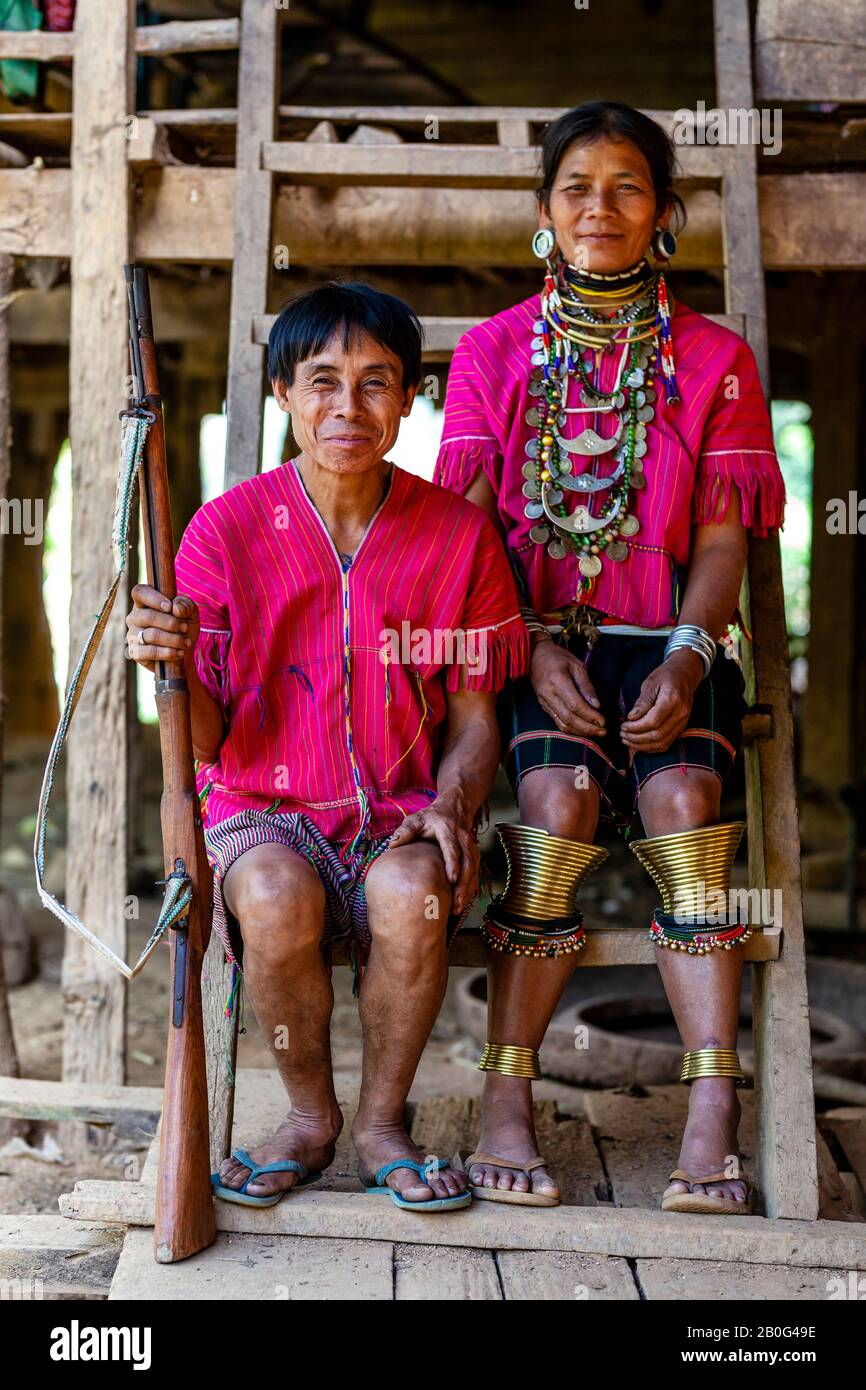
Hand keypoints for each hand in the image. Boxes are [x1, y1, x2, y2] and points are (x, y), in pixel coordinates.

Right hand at [126, 584, 198, 672]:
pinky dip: (168, 653)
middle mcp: (135, 618)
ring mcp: (133, 635)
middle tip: (184, 628)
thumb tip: (176, 608)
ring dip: (174, 639)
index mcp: (145, 603)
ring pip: (151, 635)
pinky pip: (150, 652)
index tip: (170, 607)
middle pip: (148, 616)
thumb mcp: (190, 613)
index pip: (139, 592)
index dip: (154, 598)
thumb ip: (185, 605)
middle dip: (171, 623)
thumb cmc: (184, 628)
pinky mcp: (136, 653)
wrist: (184, 653)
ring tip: (186, 642)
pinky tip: (179, 653)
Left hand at [388, 793, 479, 914]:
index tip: (451, 879)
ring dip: (468, 889)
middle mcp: (463, 839)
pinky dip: (471, 888)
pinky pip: (476, 872)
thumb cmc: (431, 817)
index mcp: (448, 830)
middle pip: (467, 863)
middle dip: (464, 883)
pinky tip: (463, 902)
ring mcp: (471, 847)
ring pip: (473, 869)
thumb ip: (405, 831)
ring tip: (458, 907)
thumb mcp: (416, 819)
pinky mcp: (474, 854)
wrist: (454, 808)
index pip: (452, 848)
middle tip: (456, 902)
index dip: (453, 863)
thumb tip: (392, 844)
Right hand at [530, 638, 605, 737]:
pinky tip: (583, 730)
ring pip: (562, 724)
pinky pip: (557, 722)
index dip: (590, 716)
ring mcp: (544, 702)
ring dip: (580, 731)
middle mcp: (548, 694)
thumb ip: (586, 686)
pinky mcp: (544, 706)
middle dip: (588, 727)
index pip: (575, 705)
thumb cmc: (558, 657)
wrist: (535, 656)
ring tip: (596, 732)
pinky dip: (571, 729)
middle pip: (569, 718)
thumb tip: (597, 706)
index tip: (603, 721)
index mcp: (557, 680)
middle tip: (603, 731)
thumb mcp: (577, 665)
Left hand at [619, 648, 704, 753]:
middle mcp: (681, 714)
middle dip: (636, 738)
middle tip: (622, 733)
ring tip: (627, 739)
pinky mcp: (681, 728)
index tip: (623, 725)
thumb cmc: (666, 676)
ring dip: (641, 745)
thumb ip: (642, 702)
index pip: (653, 721)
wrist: (685, 676)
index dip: (635, 727)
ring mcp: (683, 723)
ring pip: (661, 743)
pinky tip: (638, 743)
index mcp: (673, 700)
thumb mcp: (650, 683)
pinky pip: (666, 744)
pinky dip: (650, 747)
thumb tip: (631, 718)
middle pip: (657, 735)